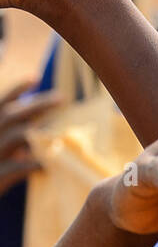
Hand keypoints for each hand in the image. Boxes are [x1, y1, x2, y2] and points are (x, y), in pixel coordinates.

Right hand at [0, 78, 64, 195]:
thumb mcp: (2, 151)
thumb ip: (16, 142)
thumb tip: (39, 134)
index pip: (3, 102)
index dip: (17, 90)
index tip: (35, 78)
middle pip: (14, 115)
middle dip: (38, 105)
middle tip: (62, 97)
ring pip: (16, 137)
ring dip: (38, 132)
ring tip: (60, 131)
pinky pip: (16, 167)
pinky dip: (32, 165)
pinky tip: (46, 166)